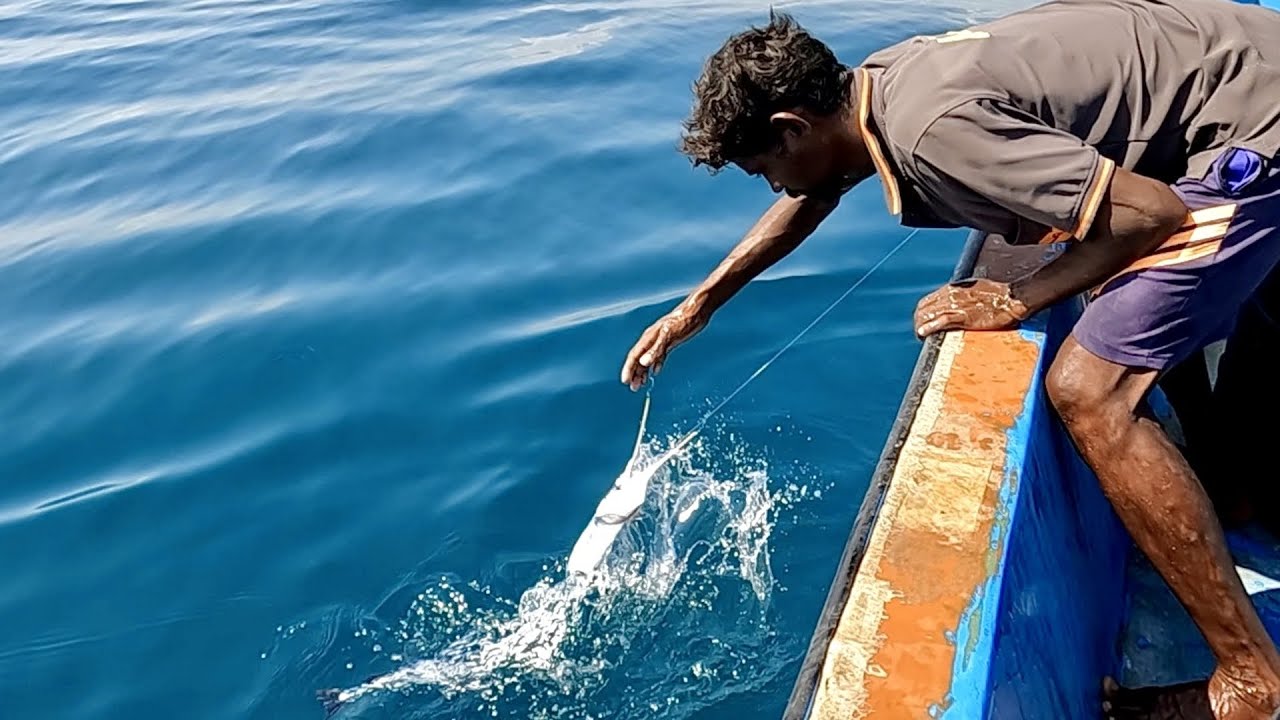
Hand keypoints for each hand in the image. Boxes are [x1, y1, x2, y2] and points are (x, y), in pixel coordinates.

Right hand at [620, 303, 709, 389]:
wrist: (696, 311)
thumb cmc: (683, 321)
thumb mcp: (668, 336)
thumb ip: (656, 350)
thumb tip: (643, 363)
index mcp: (649, 338)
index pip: (634, 356)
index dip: (629, 369)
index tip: (625, 381)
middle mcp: (652, 340)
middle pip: (639, 359)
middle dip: (634, 373)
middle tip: (633, 388)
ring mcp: (660, 341)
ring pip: (648, 359)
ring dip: (643, 372)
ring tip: (641, 385)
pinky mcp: (669, 342)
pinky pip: (658, 356)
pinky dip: (655, 365)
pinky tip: (655, 372)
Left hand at [913, 278, 1030, 337]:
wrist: (1011, 298)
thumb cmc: (998, 294)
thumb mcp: (974, 288)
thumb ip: (962, 295)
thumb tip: (956, 302)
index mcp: (953, 289)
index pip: (928, 300)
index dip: (922, 312)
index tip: (923, 321)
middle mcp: (950, 295)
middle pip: (924, 308)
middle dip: (919, 320)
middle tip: (920, 332)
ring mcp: (956, 305)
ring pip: (928, 314)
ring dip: (921, 326)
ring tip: (921, 336)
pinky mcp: (963, 316)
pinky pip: (941, 321)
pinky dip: (929, 327)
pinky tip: (923, 333)